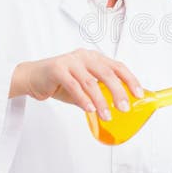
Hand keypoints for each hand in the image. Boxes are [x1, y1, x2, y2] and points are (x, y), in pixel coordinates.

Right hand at [9, 48, 142, 119]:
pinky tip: (90, 109)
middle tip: (124, 108)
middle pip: (107, 73)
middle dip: (118, 91)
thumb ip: (99, 92)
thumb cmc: (60, 82)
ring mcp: (70, 61)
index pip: (117, 67)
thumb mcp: (84, 85)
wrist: (32, 77)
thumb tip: (119, 105)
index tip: (139, 94)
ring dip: (100, 101)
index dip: (130, 80)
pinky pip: (74, 86)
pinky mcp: (57, 69)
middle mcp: (84, 57)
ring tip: (107, 115)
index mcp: (94, 58)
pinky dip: (83, 99)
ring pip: (90, 82)